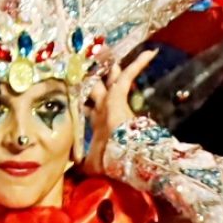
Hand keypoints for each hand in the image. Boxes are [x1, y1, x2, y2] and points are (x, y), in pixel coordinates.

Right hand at [87, 43, 158, 163]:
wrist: (118, 156)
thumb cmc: (106, 159)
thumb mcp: (91, 163)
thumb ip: (82, 164)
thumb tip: (70, 173)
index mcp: (92, 121)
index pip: (84, 105)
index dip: (81, 96)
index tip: (77, 87)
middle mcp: (98, 107)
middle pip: (93, 86)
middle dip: (89, 74)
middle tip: (87, 60)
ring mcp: (107, 100)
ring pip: (107, 77)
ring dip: (107, 64)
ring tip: (106, 48)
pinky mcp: (116, 96)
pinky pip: (127, 76)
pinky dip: (138, 64)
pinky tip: (151, 52)